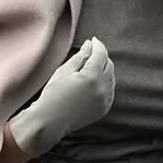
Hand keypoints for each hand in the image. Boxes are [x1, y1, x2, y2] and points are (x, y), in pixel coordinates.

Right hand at [8, 37, 115, 158]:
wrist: (51, 121)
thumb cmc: (53, 94)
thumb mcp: (64, 71)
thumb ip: (80, 57)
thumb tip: (90, 44)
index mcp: (92, 77)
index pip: (101, 54)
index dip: (98, 45)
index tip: (93, 40)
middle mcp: (102, 88)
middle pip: (109, 65)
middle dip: (101, 56)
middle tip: (92, 52)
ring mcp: (105, 100)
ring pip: (111, 78)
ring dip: (105, 69)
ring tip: (92, 66)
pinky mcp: (104, 109)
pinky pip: (110, 91)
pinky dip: (105, 83)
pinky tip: (95, 81)